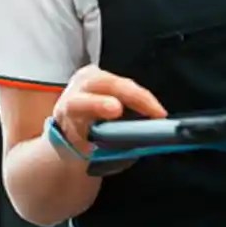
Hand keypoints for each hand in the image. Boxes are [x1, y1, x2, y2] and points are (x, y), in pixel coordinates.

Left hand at [52, 65, 166, 159]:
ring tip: (158, 113)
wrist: (72, 131)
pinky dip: (141, 96)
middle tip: (155, 112)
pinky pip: (125, 84)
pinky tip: (152, 107)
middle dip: (132, 96)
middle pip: (104, 84)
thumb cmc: (84, 144)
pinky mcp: (103, 74)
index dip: (97, 105)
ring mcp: (90, 78)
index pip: (79, 103)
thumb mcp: (92, 152)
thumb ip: (111, 147)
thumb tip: (137, 144)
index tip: (115, 109)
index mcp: (67, 109)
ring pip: (119, 82)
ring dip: (141, 97)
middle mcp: (77, 88)